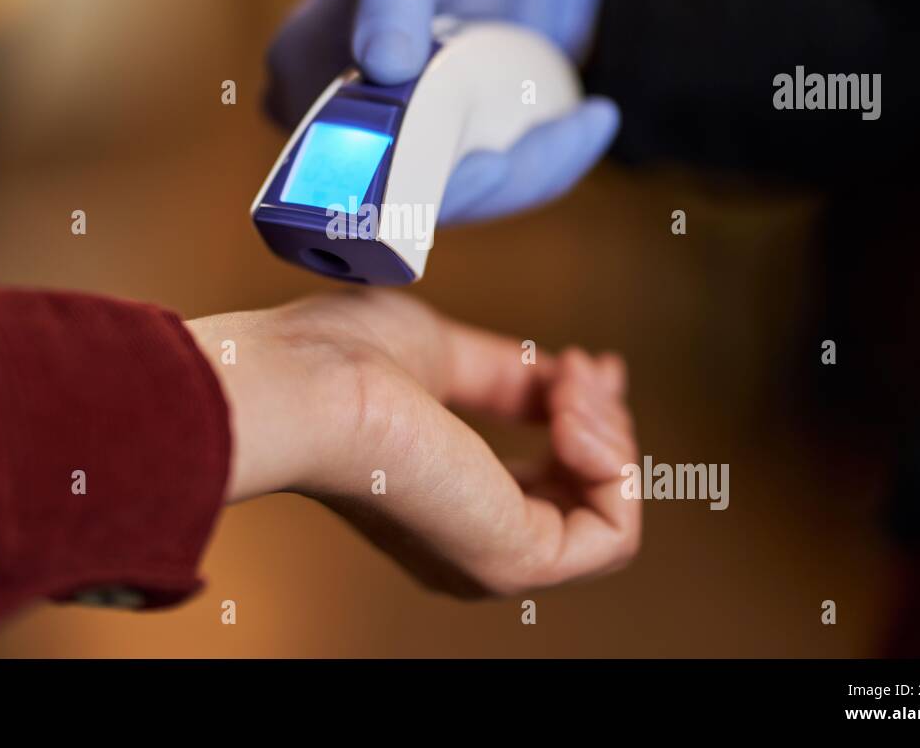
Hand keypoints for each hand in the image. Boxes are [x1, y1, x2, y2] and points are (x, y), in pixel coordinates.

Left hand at [186, 291, 639, 595]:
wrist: (305, 384)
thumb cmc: (341, 361)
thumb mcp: (445, 358)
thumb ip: (508, 378)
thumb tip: (576, 376)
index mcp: (444, 499)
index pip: (548, 481)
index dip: (585, 418)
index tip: (593, 363)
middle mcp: (469, 542)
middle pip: (584, 497)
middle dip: (604, 419)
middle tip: (582, 366)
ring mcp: (492, 560)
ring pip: (607, 512)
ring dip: (609, 432)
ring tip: (568, 385)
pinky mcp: (514, 562)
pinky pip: (614, 534)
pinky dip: (613, 466)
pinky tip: (569, 418)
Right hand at [265, 0, 618, 224]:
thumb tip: (380, 65)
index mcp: (300, 73)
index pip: (346, 159)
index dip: (412, 184)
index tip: (495, 165)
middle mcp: (330, 128)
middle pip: (405, 199)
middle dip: (495, 181)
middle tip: (581, 126)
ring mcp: (386, 156)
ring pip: (457, 203)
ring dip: (532, 172)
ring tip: (592, 118)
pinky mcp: (439, 168)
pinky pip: (485, 193)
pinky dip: (539, 168)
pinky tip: (588, 121)